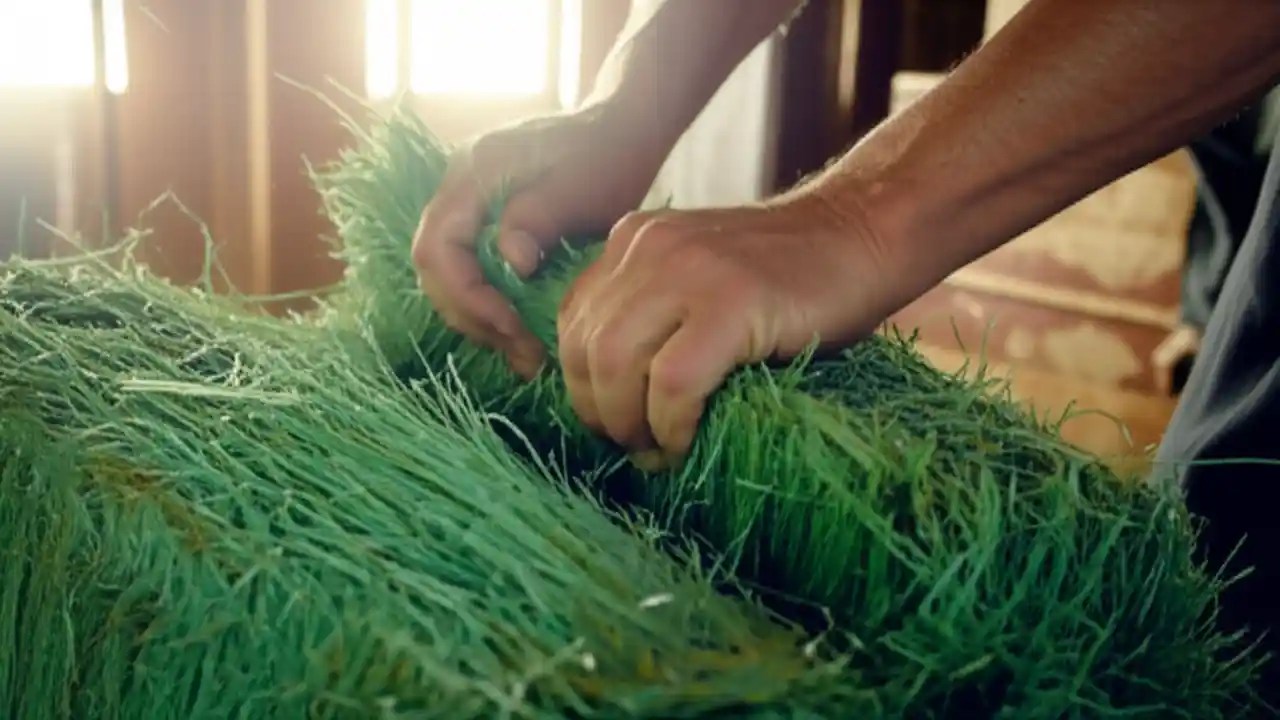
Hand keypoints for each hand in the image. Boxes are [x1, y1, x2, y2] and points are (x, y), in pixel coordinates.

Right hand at [411, 103, 668, 377]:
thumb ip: (539, 218)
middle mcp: (459, 187)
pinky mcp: (486, 221)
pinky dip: (491, 307)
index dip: (469, 297)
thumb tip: (511, 261)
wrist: (623, 127)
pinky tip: (522, 335)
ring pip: (449, 275)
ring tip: (526, 357)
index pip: (438, 247)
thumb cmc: (608, 153)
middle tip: (524, 354)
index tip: (512, 328)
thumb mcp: (581, 186)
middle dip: (474, 318)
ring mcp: (469, 204)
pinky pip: (471, 270)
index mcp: (473, 173)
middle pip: (435, 268)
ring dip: (481, 320)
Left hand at [556, 195, 901, 463]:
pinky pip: (673, 382)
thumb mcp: (700, 274)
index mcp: (635, 241)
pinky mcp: (732, 303)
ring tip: (658, 449)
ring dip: (630, 424)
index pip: (572, 322)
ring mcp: (689, 271)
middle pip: (585, 348)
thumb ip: (653, 309)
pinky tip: (688, 439)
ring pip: (616, 365)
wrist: (863, 232)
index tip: (612, 421)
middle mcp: (649, 247)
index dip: (580, 385)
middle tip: (634, 446)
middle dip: (598, 413)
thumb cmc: (789, 273)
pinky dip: (672, 424)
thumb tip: (612, 395)